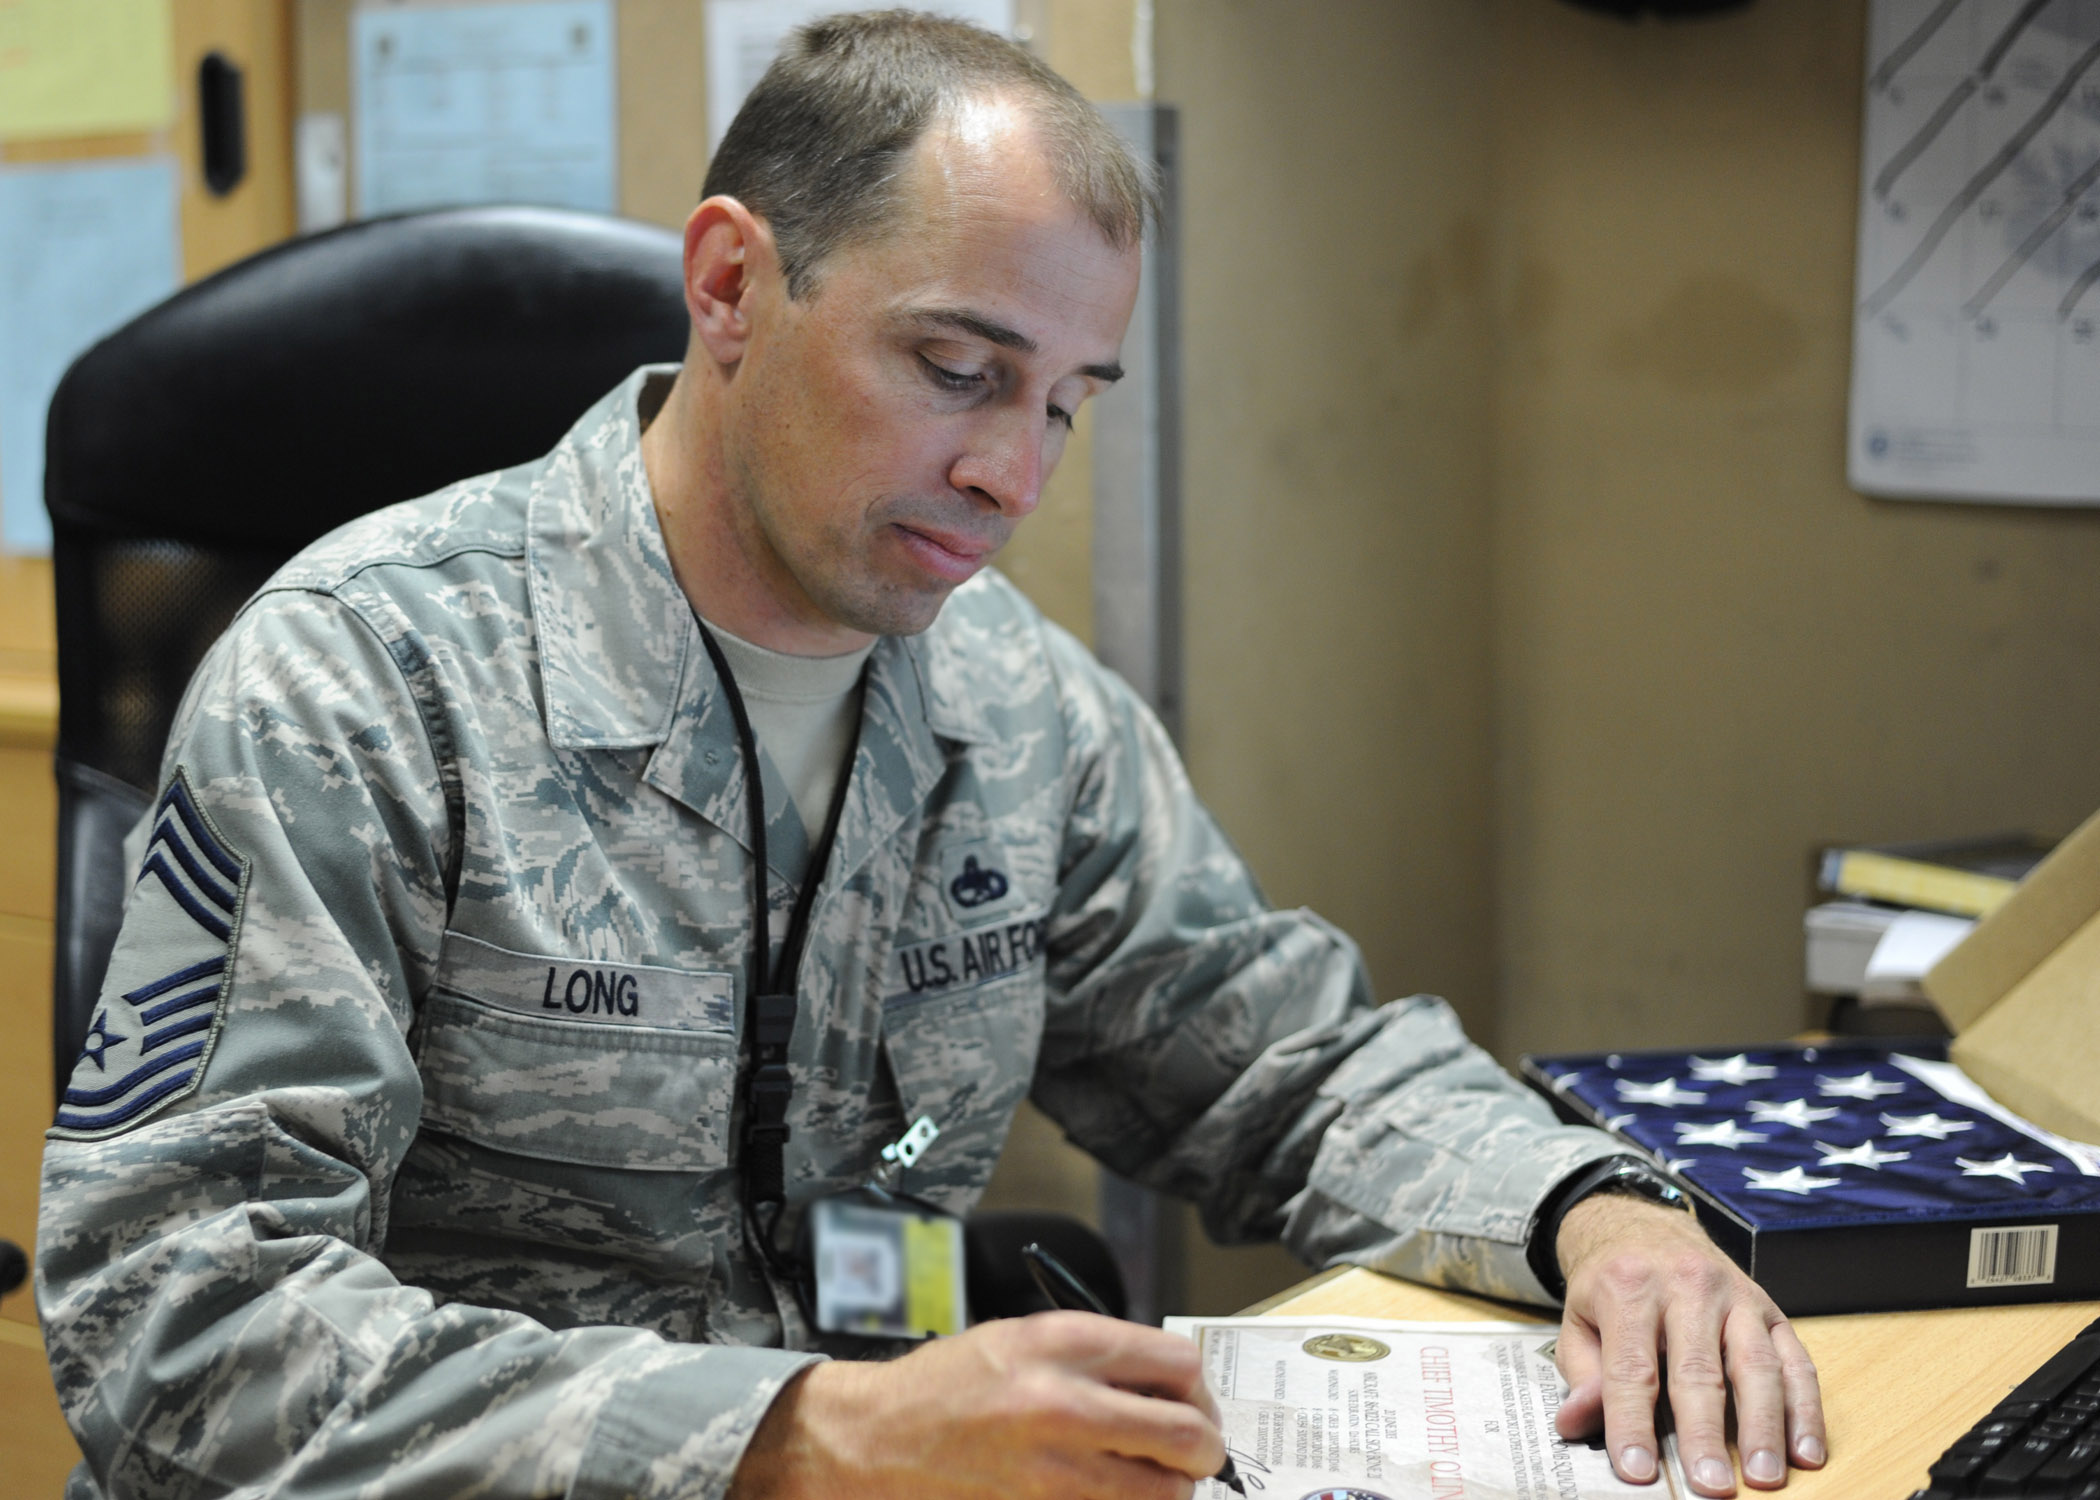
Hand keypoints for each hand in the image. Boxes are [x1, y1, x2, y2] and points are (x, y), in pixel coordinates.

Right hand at [728, 1310, 1227, 1499]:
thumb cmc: (948, 1385)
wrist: (879, 1439)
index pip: (1178, 1363)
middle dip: (1203, 1447)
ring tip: (1153, 1476)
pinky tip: (1112, 1491)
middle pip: (1187, 1435)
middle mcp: (1064, 1403)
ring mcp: (1055, 1470)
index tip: (1190, 1399)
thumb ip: (1097, 1353)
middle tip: (1196, 1451)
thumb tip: (1167, 1381)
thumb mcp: (1022, 1338)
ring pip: (1164, 1493)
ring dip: (1171, 1488)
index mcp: (1062, 1343)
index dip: (1196, 1386)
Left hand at [1553, 1193, 1825, 1495]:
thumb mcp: (1578, 1320)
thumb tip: (1577, 1422)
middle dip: (1705, 1433)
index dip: (1633, 1423)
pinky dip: (1805, 1409)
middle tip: (1711, 1486)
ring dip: (1764, 1427)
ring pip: (1757, 1365)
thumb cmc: (1611, 1285)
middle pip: (1699, 1370)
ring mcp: (1736, 1295)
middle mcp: (1687, 1285)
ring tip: (1764, 1477)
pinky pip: (1797, 1361)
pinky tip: (1805, 1451)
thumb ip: (1582, 1374)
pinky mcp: (1770, 1309)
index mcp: (1629, 1288)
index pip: (1631, 1367)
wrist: (1646, 1227)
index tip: (1638, 1471)